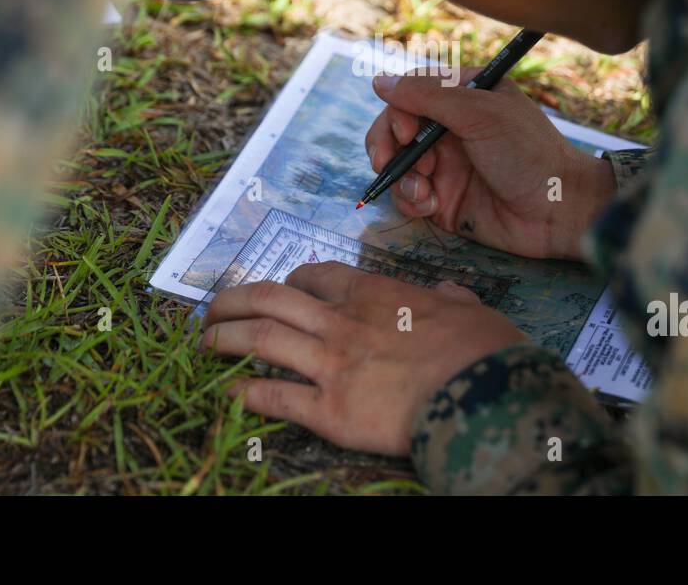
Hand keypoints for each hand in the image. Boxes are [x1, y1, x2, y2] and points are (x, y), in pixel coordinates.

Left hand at [201, 264, 525, 455]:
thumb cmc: (484, 350)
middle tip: (213, 310)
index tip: (280, 289)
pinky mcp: (328, 411)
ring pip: (260, 339)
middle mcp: (341, 322)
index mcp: (373, 293)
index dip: (289, 281)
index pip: (314, 276)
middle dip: (233, 300)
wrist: (483, 395)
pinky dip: (245, 392)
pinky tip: (229, 393)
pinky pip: (274, 396)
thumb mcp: (470, 309)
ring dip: (224, 338)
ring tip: (203, 343)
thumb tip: (445, 290)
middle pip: (270, 299)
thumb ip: (449, 297)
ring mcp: (330, 365)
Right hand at [365, 69, 615, 259]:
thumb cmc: (527, 152)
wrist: (557, 211)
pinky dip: (410, 200)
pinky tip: (430, 206)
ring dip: (400, 177)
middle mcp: (451, 128)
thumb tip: (378, 82)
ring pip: (397, 164)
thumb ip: (428, 96)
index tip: (405, 133)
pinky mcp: (443, 200)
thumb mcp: (480, 113)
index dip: (398, 111)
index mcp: (464, 97)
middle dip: (385, 145)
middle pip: (395, 129)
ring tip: (423, 191)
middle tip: (386, 162)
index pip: (412, 92)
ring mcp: (446, 166)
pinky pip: (408, 196)